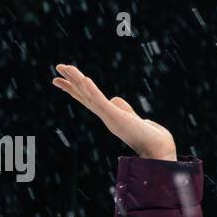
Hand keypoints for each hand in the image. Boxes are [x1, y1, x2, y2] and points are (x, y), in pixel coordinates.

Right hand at [51, 64, 177, 160]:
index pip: (88, 98)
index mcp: (108, 115)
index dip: (75, 88)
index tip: (60, 79)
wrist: (159, 149)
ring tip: (64, 67)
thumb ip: (123, 108)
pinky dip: (92, 90)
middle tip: (57, 69)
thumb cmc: (148, 136)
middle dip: (70, 82)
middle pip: (84, 95)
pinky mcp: (115, 116)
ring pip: (89, 94)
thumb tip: (115, 99)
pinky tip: (84, 78)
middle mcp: (106, 115)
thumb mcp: (131, 117)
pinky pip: (100, 100)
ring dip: (76, 80)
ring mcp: (109, 116)